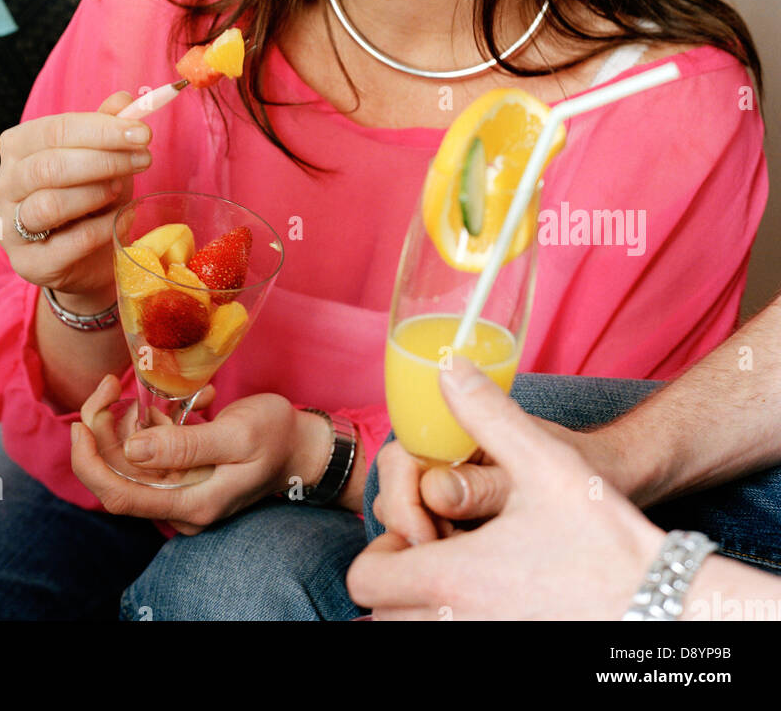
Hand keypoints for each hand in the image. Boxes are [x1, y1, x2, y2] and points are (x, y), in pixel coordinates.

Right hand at [0, 90, 151, 307]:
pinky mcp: (28, 263)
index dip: (102, 129)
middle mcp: (3, 185)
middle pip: (49, 165)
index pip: (56, 130)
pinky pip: (68, 243)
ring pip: (49, 204)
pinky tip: (120, 220)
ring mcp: (10, 227)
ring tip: (122, 189)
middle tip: (144, 159)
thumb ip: (109, 127)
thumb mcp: (103, 157)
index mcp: (17, 148)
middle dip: (103, 160)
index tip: (143, 133)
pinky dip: (101, 229)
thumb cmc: (92, 198)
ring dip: (95, 192)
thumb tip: (125, 98)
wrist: (88, 258)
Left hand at [71, 375, 326, 534]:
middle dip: (106, 427)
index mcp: (191, 502)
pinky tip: (187, 401)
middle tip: (112, 383)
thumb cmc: (278, 436)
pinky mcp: (185, 472)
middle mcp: (179, 503)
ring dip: (135, 419)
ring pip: (133, 458)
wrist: (305, 446)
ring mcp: (182, 489)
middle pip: (119, 473)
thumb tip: (133, 448)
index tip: (78, 424)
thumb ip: (184, 444)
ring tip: (163, 391)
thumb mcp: (236, 434)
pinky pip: (154, 448)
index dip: (88, 462)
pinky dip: (158, 420)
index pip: (118, 496)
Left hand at [347, 356, 662, 619]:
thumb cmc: (604, 538)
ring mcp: (484, 650)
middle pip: (383, 610)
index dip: (385, 547)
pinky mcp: (509, 661)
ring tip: (471, 569)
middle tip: (447, 544)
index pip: (364, 578)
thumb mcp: (544, 461)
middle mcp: (455, 627)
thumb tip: (447, 366)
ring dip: (425, 602)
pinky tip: (502, 593)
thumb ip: (486, 413)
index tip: (425, 527)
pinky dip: (457, 621)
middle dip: (402, 574)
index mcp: (449, 581)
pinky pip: (456, 646)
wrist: (662, 605)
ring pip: (414, 632)